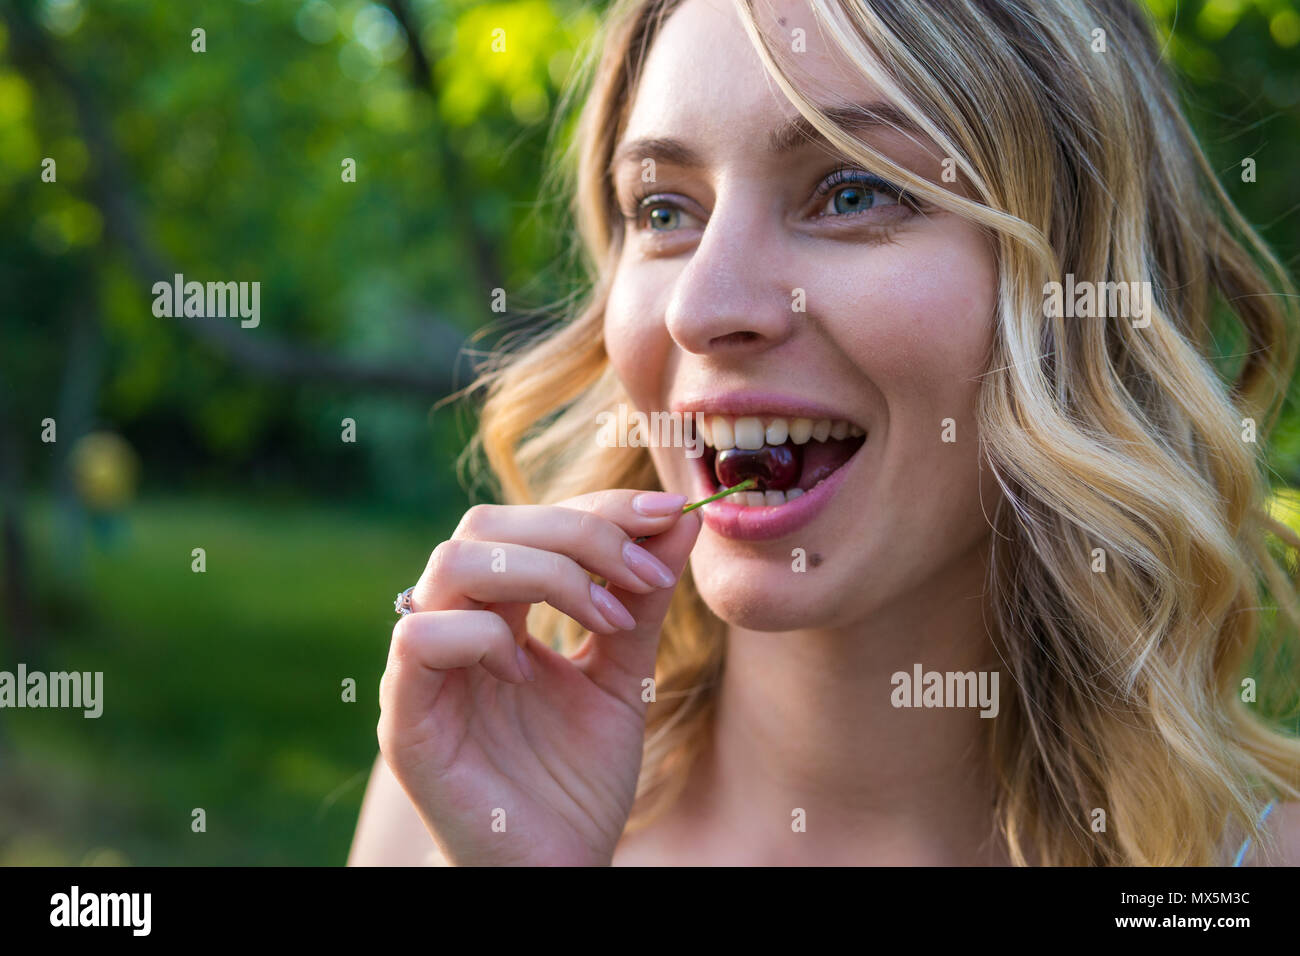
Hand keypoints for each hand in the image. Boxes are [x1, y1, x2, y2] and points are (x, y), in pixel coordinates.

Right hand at [377, 489, 700, 865]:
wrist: (558, 871)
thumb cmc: (579, 781)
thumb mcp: (624, 675)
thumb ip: (642, 600)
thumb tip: (684, 517)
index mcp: (496, 613)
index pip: (530, 524)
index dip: (598, 511)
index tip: (669, 518)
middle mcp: (454, 628)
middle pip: (486, 526)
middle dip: (578, 533)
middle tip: (644, 571)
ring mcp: (425, 672)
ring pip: (452, 564)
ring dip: (544, 573)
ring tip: (606, 618)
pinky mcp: (407, 720)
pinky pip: (421, 639)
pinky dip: (485, 638)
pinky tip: (529, 673)